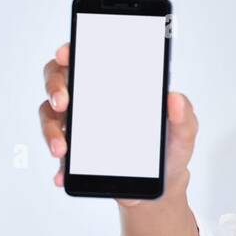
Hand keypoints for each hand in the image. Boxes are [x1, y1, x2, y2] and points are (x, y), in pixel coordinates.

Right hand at [40, 43, 196, 205]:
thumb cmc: (170, 147)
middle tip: (64, 102)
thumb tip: (175, 98)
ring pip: (50, 116)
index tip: (66, 54)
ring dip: (51, 130)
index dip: (70, 51)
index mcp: (115, 84)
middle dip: (55, 87)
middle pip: (58, 80)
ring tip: (62, 148)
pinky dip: (60, 166)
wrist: (162, 184)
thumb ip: (184, 116)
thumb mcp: (184, 132)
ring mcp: (78, 126)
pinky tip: (63, 175)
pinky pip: (60, 156)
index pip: (85, 57)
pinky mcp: (75, 155)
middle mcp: (90, 100)